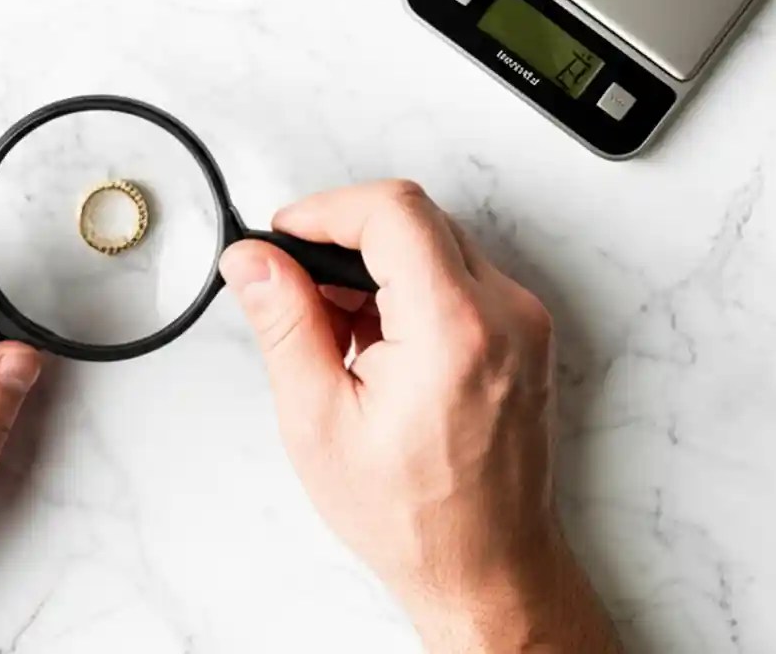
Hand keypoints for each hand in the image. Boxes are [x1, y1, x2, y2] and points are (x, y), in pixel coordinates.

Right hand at [219, 181, 619, 652]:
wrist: (486, 566)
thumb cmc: (411, 515)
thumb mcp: (318, 419)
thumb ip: (284, 323)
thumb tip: (252, 261)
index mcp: (453, 330)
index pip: (392, 212)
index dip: (325, 210)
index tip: (284, 235)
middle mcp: (504, 314)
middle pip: (415, 219)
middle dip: (345, 239)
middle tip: (298, 289)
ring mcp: (522, 323)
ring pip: (437, 244)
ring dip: (376, 267)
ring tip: (336, 334)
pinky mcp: (523, 335)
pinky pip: (460, 277)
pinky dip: (408, 290)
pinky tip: (375, 345)